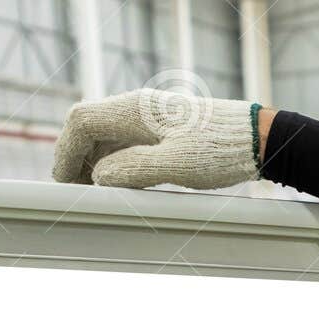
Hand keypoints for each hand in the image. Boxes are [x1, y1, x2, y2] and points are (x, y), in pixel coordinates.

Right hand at [52, 89, 260, 189]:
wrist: (256, 139)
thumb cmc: (220, 150)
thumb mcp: (175, 165)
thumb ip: (133, 170)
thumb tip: (98, 177)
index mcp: (135, 110)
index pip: (81, 121)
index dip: (65, 151)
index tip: (62, 182)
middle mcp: (136, 109)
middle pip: (88, 128)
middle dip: (74, 159)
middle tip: (75, 194)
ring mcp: (147, 120)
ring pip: (104, 138)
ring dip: (92, 163)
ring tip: (92, 195)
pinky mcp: (160, 132)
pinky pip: (123, 144)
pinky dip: (112, 164)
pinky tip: (117, 186)